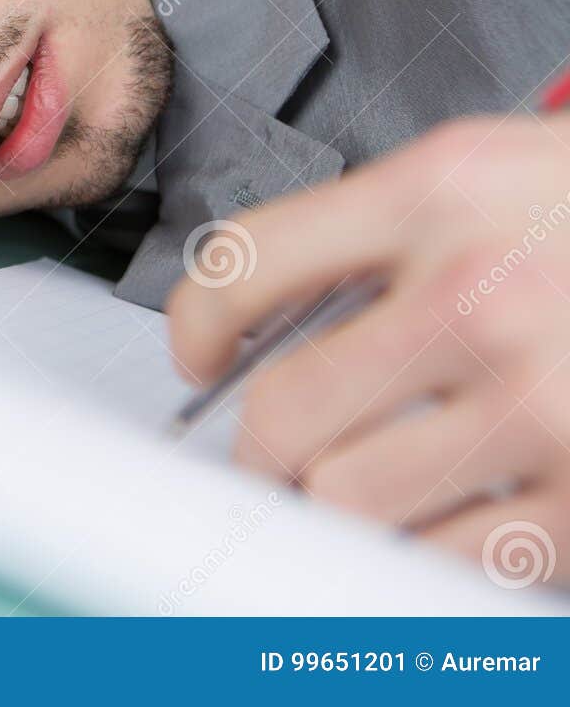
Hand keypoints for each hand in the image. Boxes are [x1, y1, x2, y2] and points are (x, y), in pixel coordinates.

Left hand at [167, 114, 569, 585]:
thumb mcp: (488, 171)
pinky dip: (437, 543)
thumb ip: (369, 235)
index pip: (242, 265)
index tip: (202, 354)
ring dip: (348, 498)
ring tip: (379, 471)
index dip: (196, 324)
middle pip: (282, 414)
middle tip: (287, 445)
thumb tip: (251, 325)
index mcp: (442, 195)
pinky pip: (450, 558)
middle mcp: (485, 295)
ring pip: (349, 498)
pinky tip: (463, 505)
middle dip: (267, 444)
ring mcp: (547, 403)